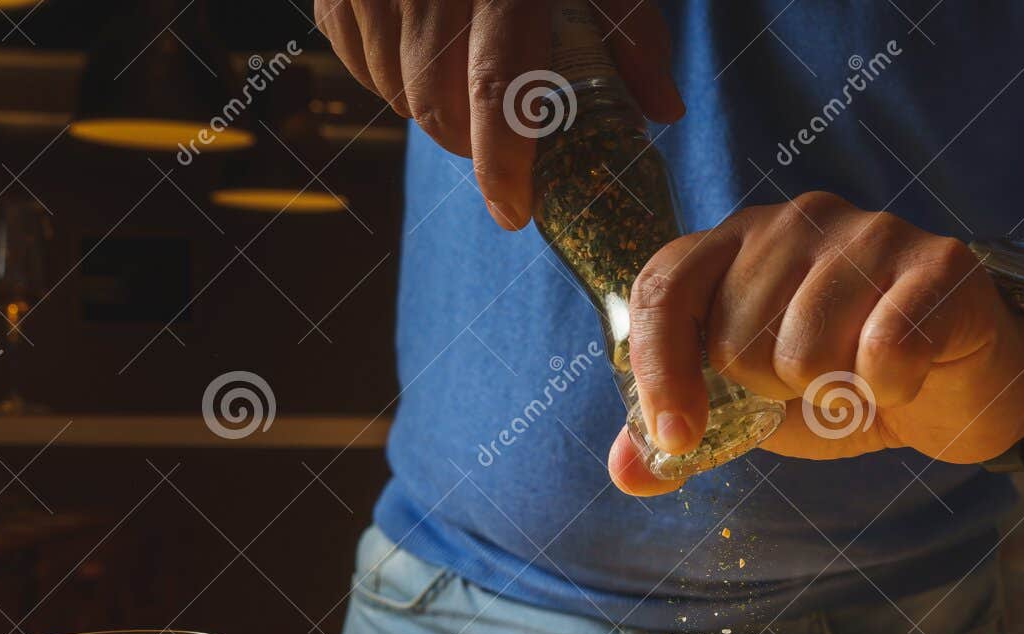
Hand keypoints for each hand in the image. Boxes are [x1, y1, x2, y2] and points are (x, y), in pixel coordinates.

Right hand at [314, 0, 682, 229]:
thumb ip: (630, 32)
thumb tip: (663, 109)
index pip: (497, 89)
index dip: (503, 163)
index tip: (513, 211)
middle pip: (437, 109)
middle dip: (470, 144)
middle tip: (502, 140)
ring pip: (395, 96)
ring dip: (433, 110)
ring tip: (463, 76)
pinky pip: (360, 68)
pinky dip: (392, 77)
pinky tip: (422, 50)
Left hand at [608, 192, 1023, 495]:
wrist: (963, 388)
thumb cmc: (848, 385)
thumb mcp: (755, 415)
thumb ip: (690, 433)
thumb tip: (626, 473)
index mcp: (736, 244)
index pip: (664, 287)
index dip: (660, 370)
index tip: (678, 439)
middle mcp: (795, 221)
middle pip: (733, 337)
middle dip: (770, 390)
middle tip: (817, 381)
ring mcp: (868, 232)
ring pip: (803, 351)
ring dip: (833, 391)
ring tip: (860, 375)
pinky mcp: (936, 264)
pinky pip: (881, 353)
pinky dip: (890, 388)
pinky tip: (906, 375)